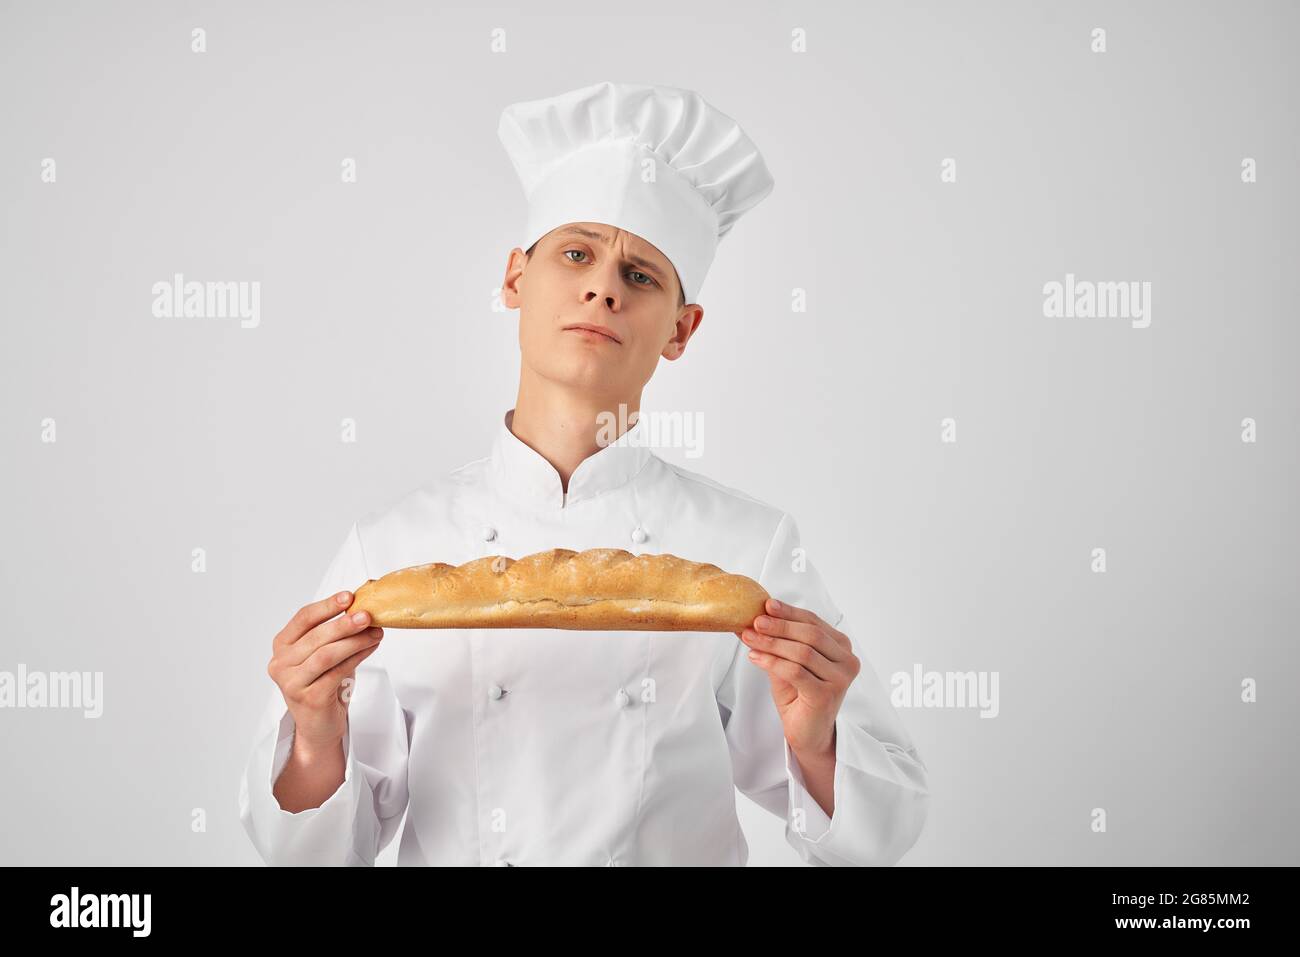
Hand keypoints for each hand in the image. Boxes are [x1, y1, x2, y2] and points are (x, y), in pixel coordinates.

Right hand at [266, 591, 384, 755]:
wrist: (318, 726)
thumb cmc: (322, 684)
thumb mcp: (322, 654)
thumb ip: (332, 633)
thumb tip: (362, 607)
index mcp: (282, 646)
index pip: (303, 619)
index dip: (326, 606)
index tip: (349, 597)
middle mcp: (281, 664)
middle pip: (316, 637)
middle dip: (344, 624)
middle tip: (368, 615)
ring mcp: (292, 683)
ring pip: (326, 654)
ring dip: (354, 641)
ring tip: (375, 633)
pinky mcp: (309, 698)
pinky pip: (337, 673)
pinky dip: (356, 658)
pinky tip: (370, 649)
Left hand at [736, 598, 859, 757]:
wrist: (807, 733)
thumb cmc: (799, 696)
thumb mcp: (786, 662)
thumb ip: (775, 641)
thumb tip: (748, 618)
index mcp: (841, 648)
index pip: (814, 622)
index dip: (789, 612)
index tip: (767, 605)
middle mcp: (847, 661)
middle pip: (810, 634)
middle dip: (780, 625)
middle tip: (755, 621)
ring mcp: (840, 679)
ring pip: (802, 652)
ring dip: (772, 643)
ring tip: (749, 638)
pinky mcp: (827, 695)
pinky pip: (796, 671)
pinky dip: (772, 662)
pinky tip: (755, 658)